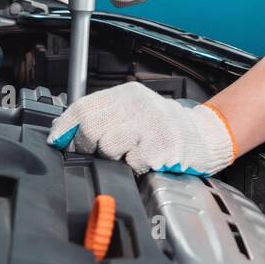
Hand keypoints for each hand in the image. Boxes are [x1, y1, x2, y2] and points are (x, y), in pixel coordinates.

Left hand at [46, 81, 237, 176]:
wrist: (206, 135)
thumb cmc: (165, 127)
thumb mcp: (134, 112)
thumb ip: (103, 117)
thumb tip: (63, 131)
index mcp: (127, 95)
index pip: (83, 107)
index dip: (65, 127)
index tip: (58, 140)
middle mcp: (138, 105)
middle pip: (90, 127)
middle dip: (87, 145)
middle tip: (99, 152)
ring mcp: (150, 125)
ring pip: (107, 147)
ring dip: (113, 158)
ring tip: (130, 154)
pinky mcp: (160, 147)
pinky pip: (131, 164)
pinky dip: (134, 168)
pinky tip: (146, 161)